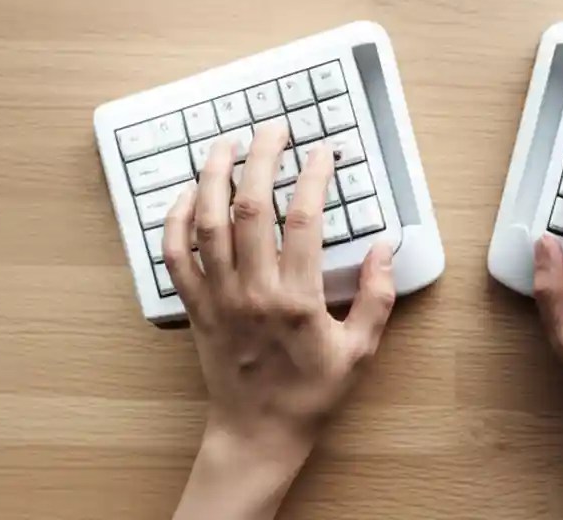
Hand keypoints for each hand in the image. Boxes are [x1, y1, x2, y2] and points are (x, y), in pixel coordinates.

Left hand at [164, 126, 395, 519]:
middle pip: (250, 206)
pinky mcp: (195, 307)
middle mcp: (252, 291)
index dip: (313, 176)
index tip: (324, 151)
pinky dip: (175, 220)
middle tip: (274, 129)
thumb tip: (387, 247)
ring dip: (213, 175)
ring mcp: (218, 297)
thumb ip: (378, 296)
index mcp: (296, 299)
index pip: (303, 219)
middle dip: (262, 158)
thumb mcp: (360, 350)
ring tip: (226, 143)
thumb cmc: (311, 395)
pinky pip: (175, 255)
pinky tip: (187, 194)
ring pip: (206, 222)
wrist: (257, 434)